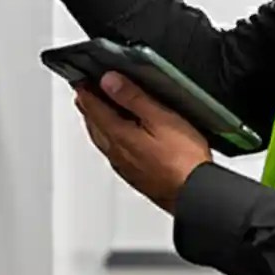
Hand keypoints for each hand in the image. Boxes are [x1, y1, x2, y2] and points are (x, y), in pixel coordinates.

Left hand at [74, 72, 211, 213]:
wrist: (194, 194)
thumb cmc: (182, 159)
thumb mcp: (159, 117)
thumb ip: (132, 97)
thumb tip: (109, 81)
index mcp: (117, 135)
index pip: (92, 108)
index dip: (85, 90)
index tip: (80, 80)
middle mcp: (116, 152)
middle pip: (93, 124)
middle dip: (88, 106)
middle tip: (84, 93)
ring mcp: (124, 166)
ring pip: (102, 139)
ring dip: (97, 123)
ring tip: (97, 112)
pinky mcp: (134, 175)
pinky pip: (113, 152)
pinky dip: (110, 138)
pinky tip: (119, 139)